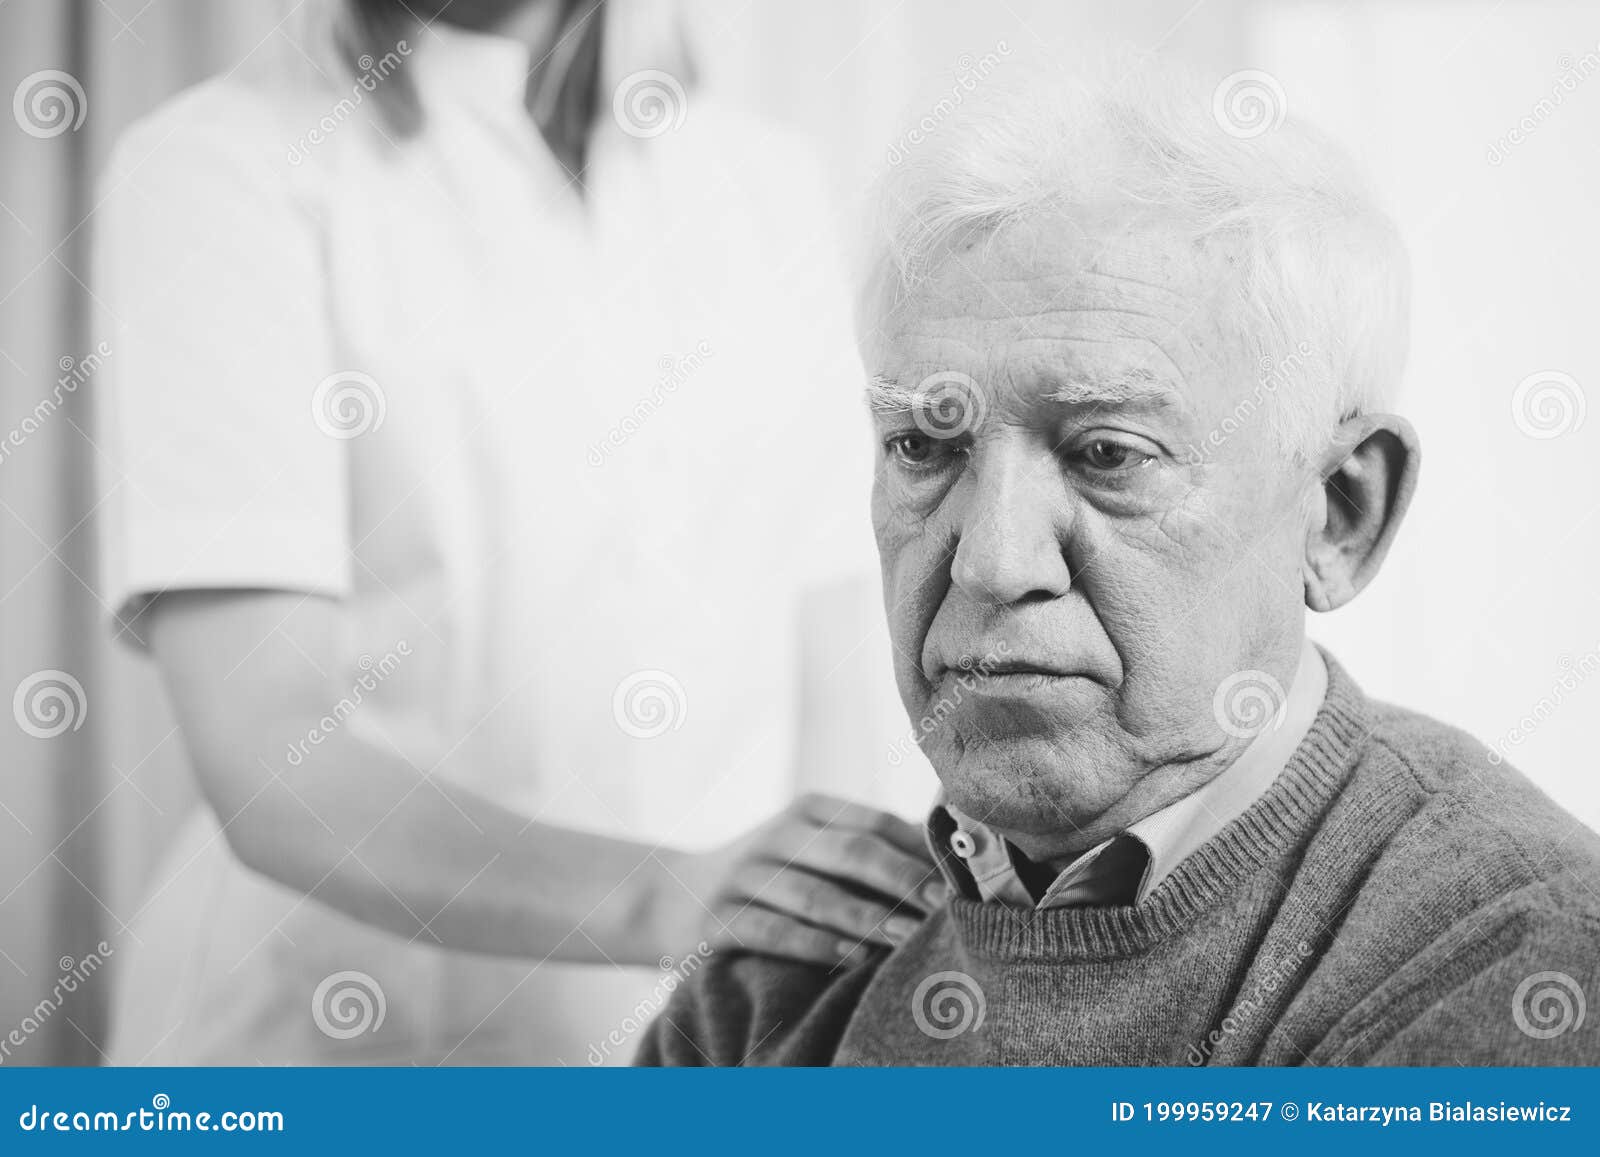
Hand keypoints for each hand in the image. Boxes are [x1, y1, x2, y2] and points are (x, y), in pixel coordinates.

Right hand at [674, 793, 948, 967]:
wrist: (667, 895)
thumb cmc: (768, 876)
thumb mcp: (810, 848)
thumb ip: (866, 850)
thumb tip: (949, 863)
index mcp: (808, 811)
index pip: (874, 823)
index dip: (918, 852)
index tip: (959, 882)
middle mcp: (777, 835)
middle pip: (852, 853)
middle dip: (904, 883)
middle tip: (945, 912)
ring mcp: (745, 876)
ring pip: (816, 896)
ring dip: (868, 920)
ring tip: (909, 941)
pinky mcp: (717, 918)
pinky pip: (773, 932)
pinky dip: (816, 947)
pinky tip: (851, 961)